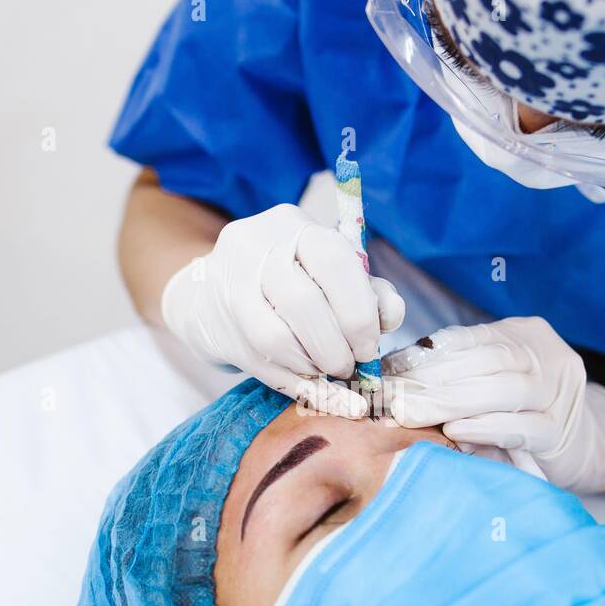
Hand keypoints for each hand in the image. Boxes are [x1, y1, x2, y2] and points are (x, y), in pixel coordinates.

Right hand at [161, 203, 404, 416]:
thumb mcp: (332, 274)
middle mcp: (257, 247)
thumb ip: (369, 291)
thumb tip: (391, 316)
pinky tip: (305, 378)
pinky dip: (292, 378)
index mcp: (296, 226)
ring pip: (277, 339)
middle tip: (349, 367)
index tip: (369, 347)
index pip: (334, 261)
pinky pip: (260, 362)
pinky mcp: (216, 325)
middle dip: (336, 348)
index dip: (359, 313)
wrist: (213, 290)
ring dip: (312, 367)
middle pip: (304, 303)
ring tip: (325, 370)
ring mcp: (230, 285)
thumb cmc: (289, 281)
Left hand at [383, 317, 604, 492]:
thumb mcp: (496, 380)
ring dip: (451, 403)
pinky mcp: (558, 432)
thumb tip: (399, 377)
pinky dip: (484, 428)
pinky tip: (454, 431)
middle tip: (394, 396)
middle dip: (434, 379)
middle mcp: (547, 357)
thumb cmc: (523, 411)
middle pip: (487, 361)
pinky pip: (520, 428)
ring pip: (504, 390)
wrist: (585, 444)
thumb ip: (461, 373)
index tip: (391, 370)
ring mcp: (558, 394)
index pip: (472, 338)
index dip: (429, 353)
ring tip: (412, 413)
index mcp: (526, 335)